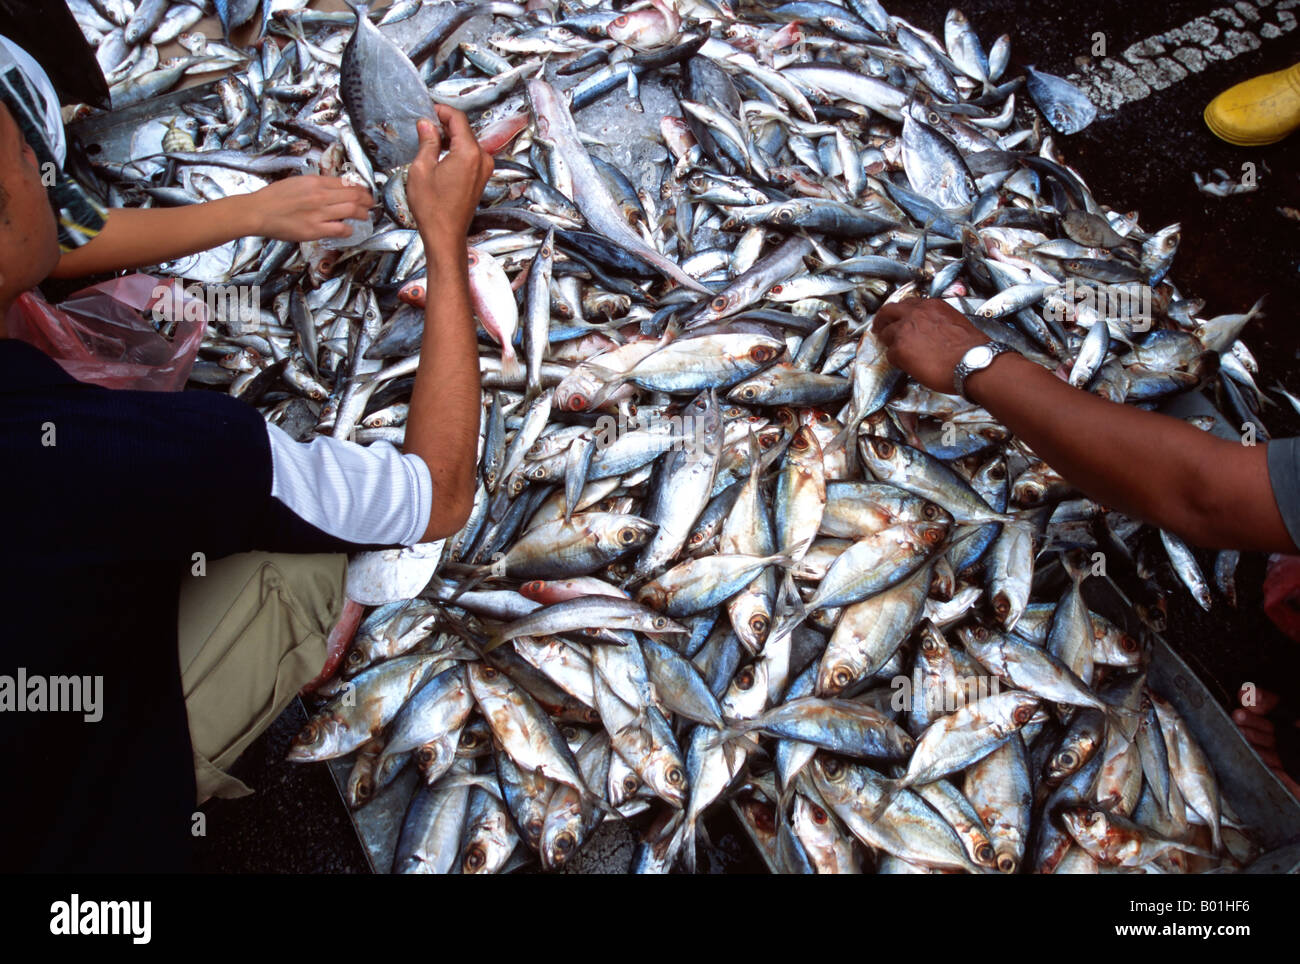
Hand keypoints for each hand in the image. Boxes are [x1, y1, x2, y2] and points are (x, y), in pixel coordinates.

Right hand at [249, 175, 373, 240]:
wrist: (258, 211)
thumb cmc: (273, 198)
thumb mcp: (297, 182)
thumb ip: (315, 184)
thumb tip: (332, 187)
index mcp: (314, 181)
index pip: (346, 183)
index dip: (360, 188)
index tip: (364, 192)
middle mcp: (319, 195)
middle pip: (354, 196)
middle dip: (367, 200)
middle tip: (371, 204)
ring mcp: (319, 213)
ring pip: (352, 211)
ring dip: (363, 214)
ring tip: (366, 216)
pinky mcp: (315, 229)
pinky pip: (341, 229)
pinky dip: (349, 230)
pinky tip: (349, 230)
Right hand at [406, 105, 493, 255]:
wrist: (445, 235)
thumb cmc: (433, 209)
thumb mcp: (422, 169)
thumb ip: (427, 142)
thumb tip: (427, 125)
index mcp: (469, 153)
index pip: (458, 119)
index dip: (441, 111)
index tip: (428, 110)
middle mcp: (482, 159)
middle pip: (464, 130)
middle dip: (444, 125)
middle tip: (424, 125)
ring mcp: (484, 170)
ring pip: (467, 142)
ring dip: (449, 138)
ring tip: (429, 141)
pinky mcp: (481, 178)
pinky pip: (469, 156)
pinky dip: (456, 151)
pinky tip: (439, 156)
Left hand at [873, 297, 990, 393]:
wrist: (973, 362)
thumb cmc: (972, 349)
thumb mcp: (955, 322)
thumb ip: (937, 321)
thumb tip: (929, 331)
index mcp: (932, 306)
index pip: (909, 304)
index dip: (901, 313)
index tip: (899, 318)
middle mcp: (916, 313)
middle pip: (889, 311)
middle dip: (882, 320)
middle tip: (879, 328)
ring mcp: (906, 330)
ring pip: (886, 334)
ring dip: (889, 342)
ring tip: (893, 350)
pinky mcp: (900, 349)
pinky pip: (890, 354)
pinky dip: (895, 360)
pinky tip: (905, 365)